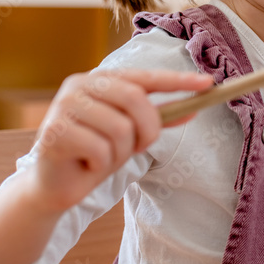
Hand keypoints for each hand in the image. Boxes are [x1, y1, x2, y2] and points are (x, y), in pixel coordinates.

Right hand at [22, 70, 212, 213]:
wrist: (55, 186)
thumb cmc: (94, 153)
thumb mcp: (132, 134)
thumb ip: (159, 118)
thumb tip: (194, 107)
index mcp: (101, 80)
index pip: (146, 77)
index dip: (178, 80)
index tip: (209, 83)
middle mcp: (80, 85)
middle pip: (136, 100)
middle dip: (147, 130)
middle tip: (137, 146)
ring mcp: (64, 106)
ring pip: (120, 129)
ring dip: (121, 152)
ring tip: (103, 157)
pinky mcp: (53, 132)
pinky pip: (100, 149)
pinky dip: (101, 164)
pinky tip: (86, 165)